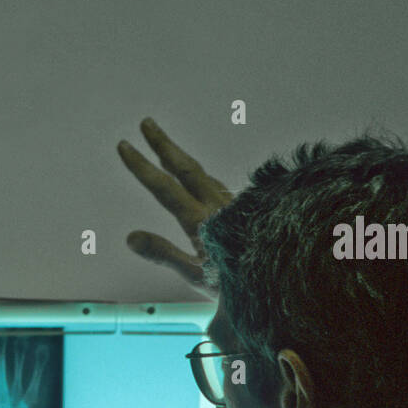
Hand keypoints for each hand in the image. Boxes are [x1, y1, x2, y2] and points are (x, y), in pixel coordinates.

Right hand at [118, 118, 233, 298]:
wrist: (283, 280)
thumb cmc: (237, 285)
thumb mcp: (195, 276)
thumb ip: (163, 254)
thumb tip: (130, 237)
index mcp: (201, 222)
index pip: (165, 188)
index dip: (142, 166)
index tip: (124, 146)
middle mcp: (217, 207)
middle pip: (187, 168)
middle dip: (164, 145)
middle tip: (147, 123)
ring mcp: (232, 207)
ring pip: (202, 175)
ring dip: (180, 159)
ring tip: (165, 148)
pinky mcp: (244, 212)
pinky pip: (217, 186)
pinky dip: (200, 176)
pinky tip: (200, 180)